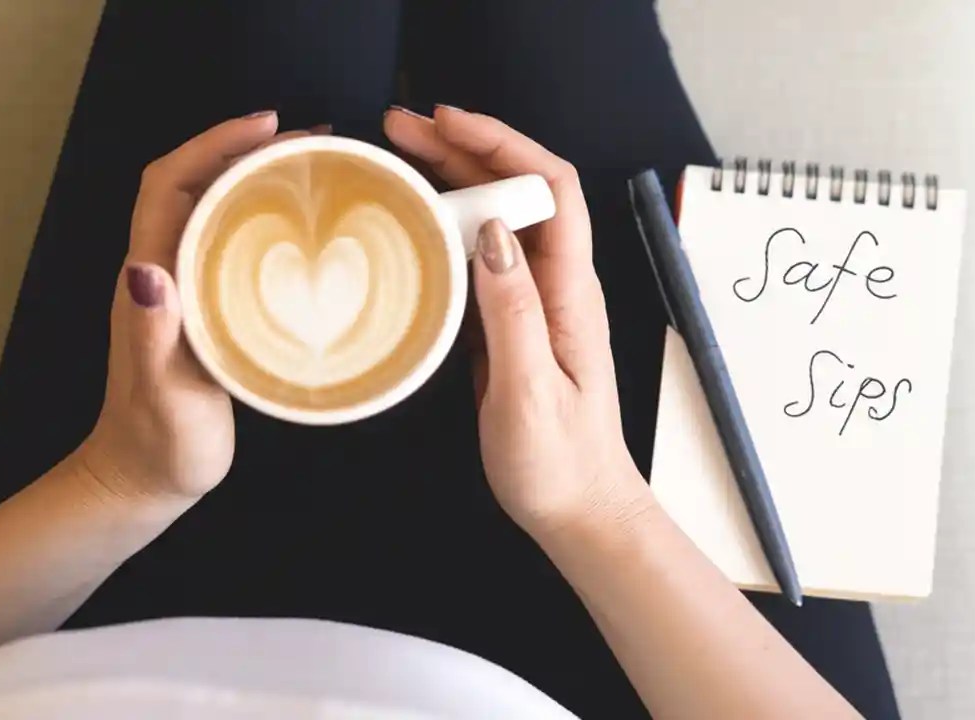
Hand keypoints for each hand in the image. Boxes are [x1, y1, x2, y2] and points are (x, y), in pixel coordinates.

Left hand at [80, 112, 315, 500]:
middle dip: (246, 149)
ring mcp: (186, 291)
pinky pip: (235, 246)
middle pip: (196, 183)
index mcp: (149, 278)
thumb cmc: (158, 443)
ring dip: (259, 179)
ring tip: (319, 170)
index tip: (269, 126)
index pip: (168, 183)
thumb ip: (150, 333)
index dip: (212, 143)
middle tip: (314, 142)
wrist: (147, 481)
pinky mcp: (209, 312)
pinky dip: (269, 221)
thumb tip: (144, 268)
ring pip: (217, 210)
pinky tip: (307, 232)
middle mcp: (164, 271)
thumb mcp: (160, 392)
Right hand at [385, 106, 652, 538]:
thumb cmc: (560, 463)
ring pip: (494, 219)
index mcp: (569, 293)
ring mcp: (532, 302)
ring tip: (395, 158)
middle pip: (518, 191)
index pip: (551, 190)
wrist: (578, 509)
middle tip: (399, 129)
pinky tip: (408, 225)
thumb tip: (492, 233)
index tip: (447, 123)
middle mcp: (554, 286)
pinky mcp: (509, 325)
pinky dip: (443, 229)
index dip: (504, 144)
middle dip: (465, 147)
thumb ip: (513, 313)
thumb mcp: (532, 392)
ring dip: (451, 179)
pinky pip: (477, 259)